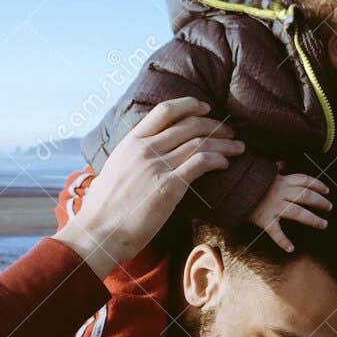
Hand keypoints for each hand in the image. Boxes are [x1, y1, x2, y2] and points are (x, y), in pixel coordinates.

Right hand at [55, 98, 242, 277]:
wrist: (98, 232)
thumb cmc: (104, 208)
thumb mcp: (115, 169)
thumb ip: (133, 156)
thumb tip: (145, 151)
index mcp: (131, 141)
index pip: (165, 111)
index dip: (189, 105)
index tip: (205, 108)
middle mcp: (145, 149)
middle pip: (189, 124)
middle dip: (214, 125)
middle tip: (229, 131)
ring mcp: (157, 166)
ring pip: (200, 143)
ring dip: (224, 143)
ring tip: (238, 147)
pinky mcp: (169, 188)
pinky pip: (201, 163)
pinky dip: (218, 160)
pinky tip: (225, 164)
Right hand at [248, 171, 331, 252]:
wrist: (231, 189)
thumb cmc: (248, 182)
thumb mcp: (263, 173)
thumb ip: (275, 169)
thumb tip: (282, 164)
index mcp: (281, 181)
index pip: (304, 180)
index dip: (317, 184)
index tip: (327, 190)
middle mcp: (280, 193)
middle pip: (305, 196)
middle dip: (320, 201)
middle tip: (329, 207)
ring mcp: (274, 206)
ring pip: (298, 212)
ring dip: (313, 219)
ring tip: (323, 224)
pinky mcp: (265, 219)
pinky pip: (275, 232)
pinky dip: (283, 241)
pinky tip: (291, 248)